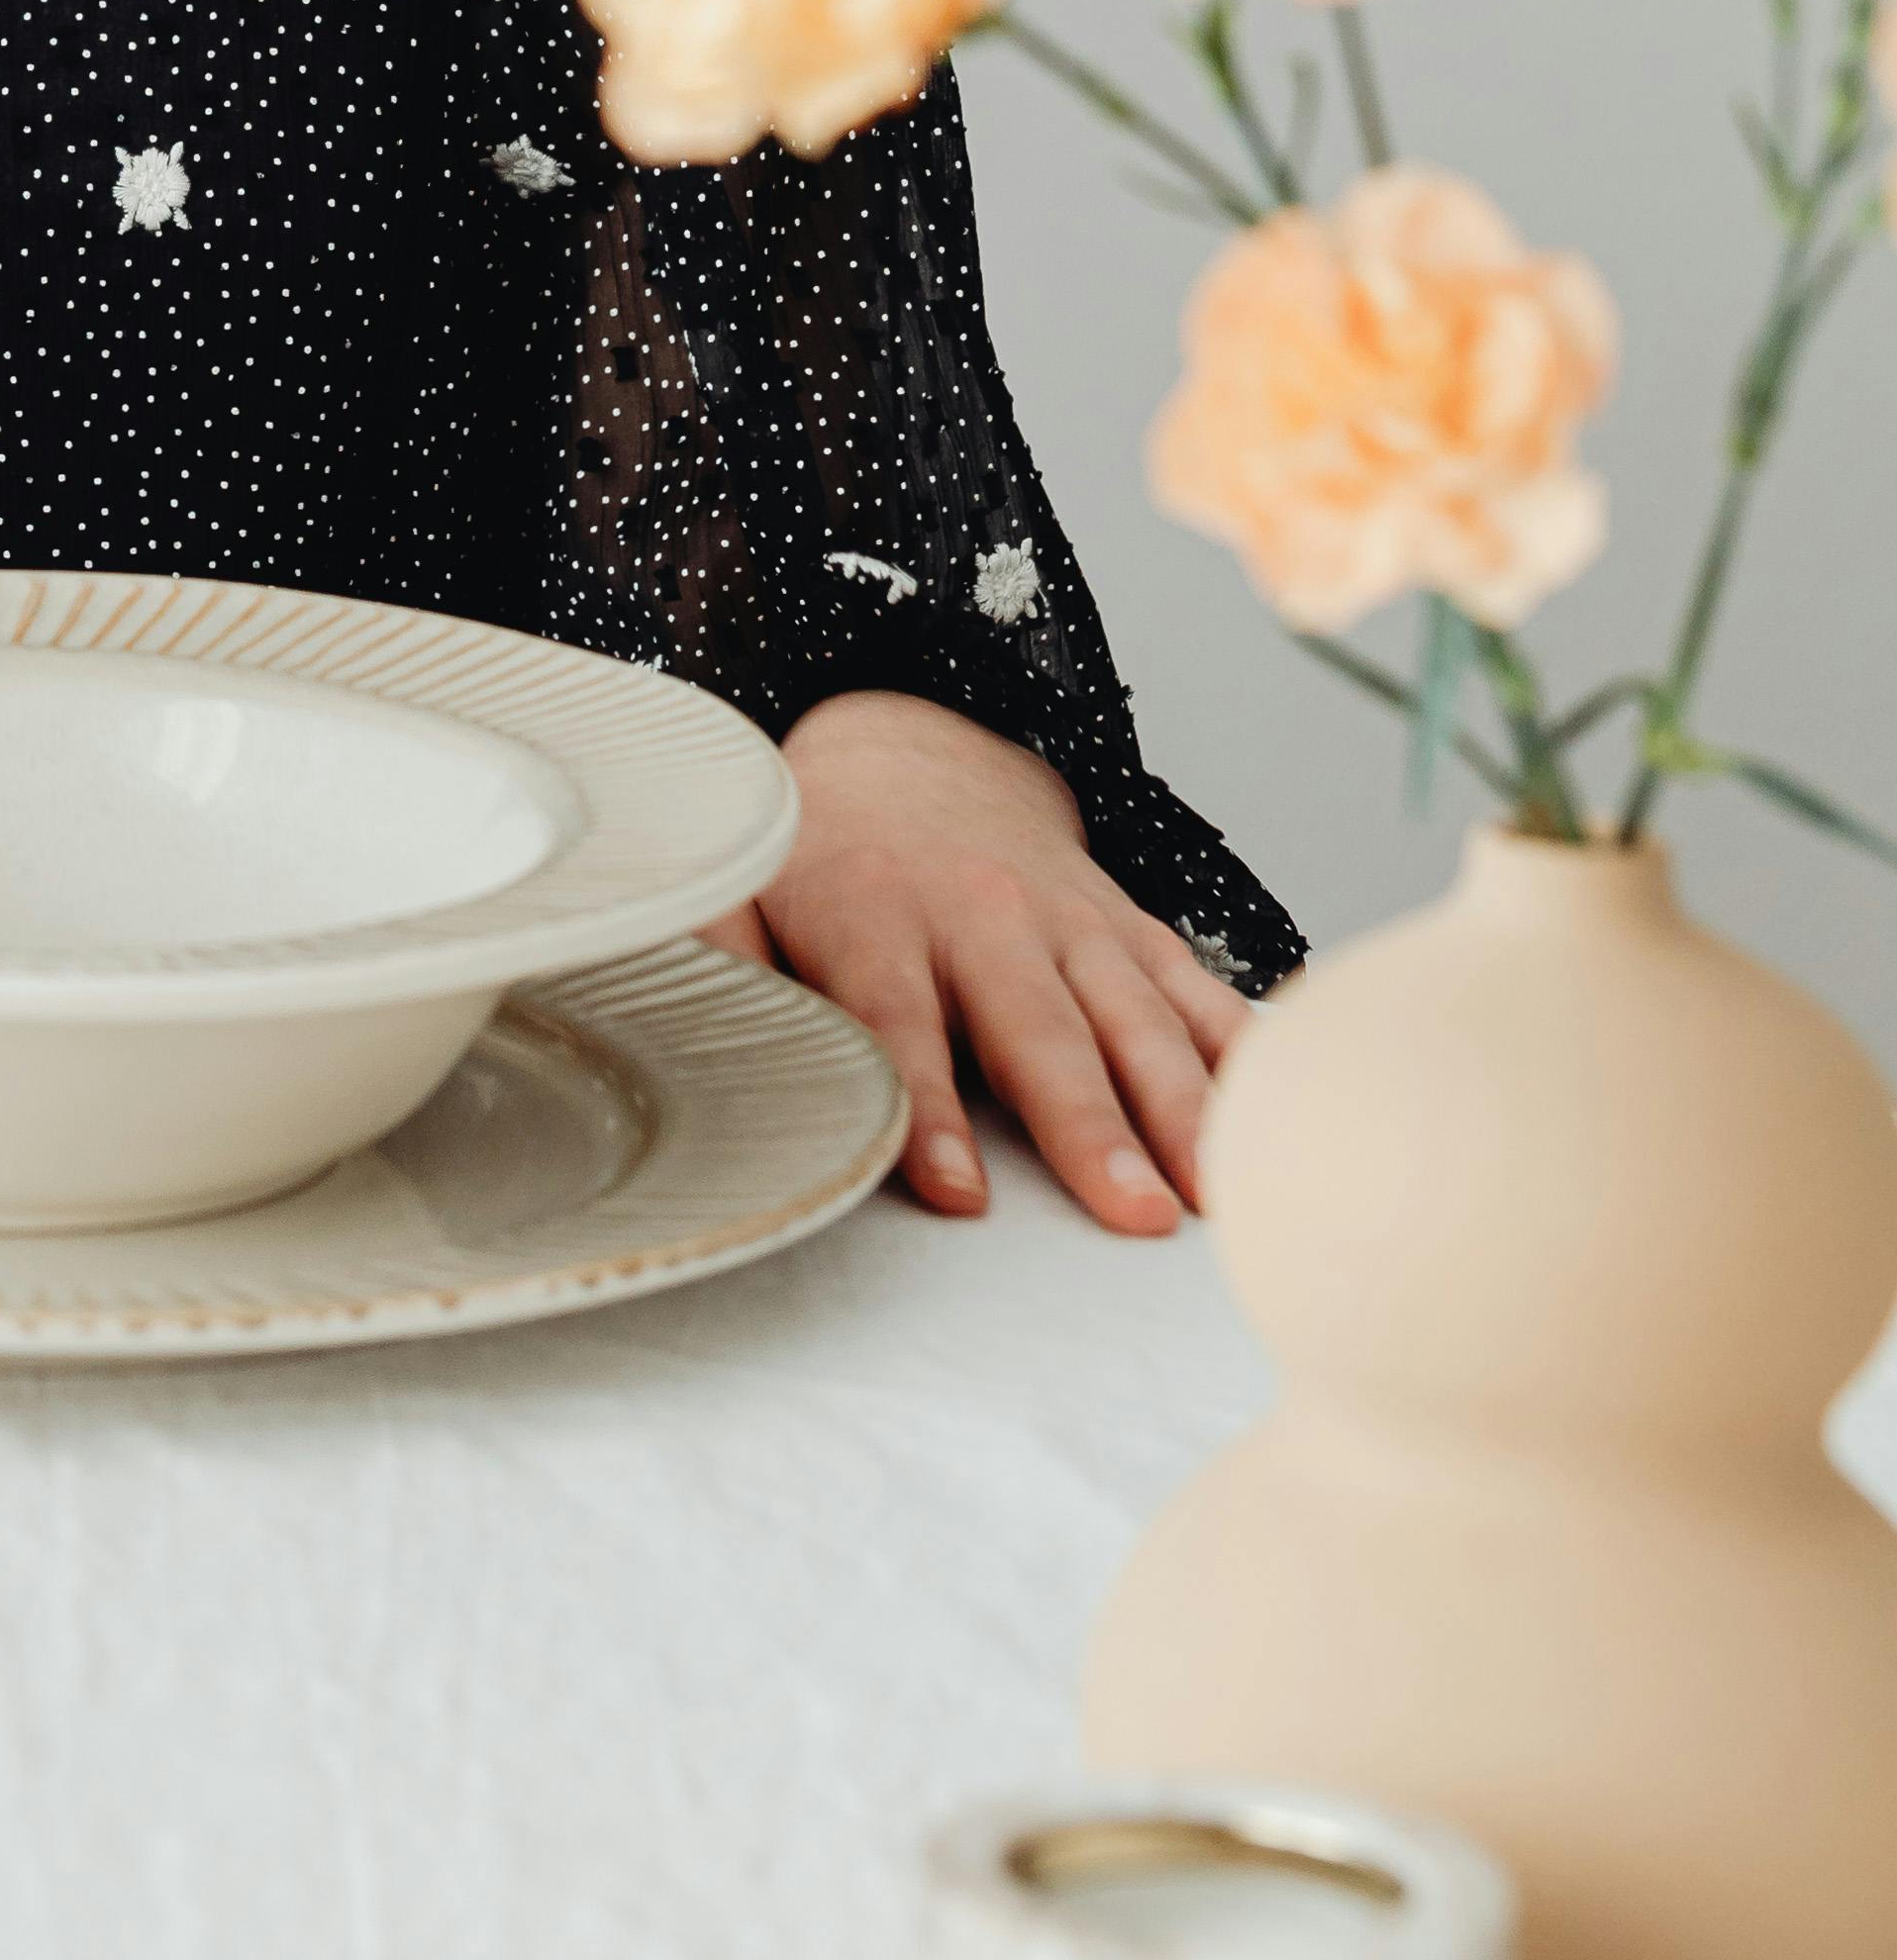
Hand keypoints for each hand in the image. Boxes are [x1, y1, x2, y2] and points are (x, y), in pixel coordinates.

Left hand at [704, 690, 1254, 1235]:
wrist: (910, 745)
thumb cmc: (819, 852)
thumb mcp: (742, 888)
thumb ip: (712, 959)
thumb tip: (665, 1025)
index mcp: (877, 917)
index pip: (902, 1025)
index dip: (929, 1110)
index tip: (958, 1194)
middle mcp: (986, 917)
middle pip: (1044, 1032)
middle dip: (1092, 1126)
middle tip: (1135, 1214)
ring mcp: (1073, 922)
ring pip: (1139, 1018)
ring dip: (1185, 1110)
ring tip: (1224, 1196)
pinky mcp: (1132, 929)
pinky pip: (1202, 988)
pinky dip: (1254, 1044)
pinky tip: (1295, 1106)